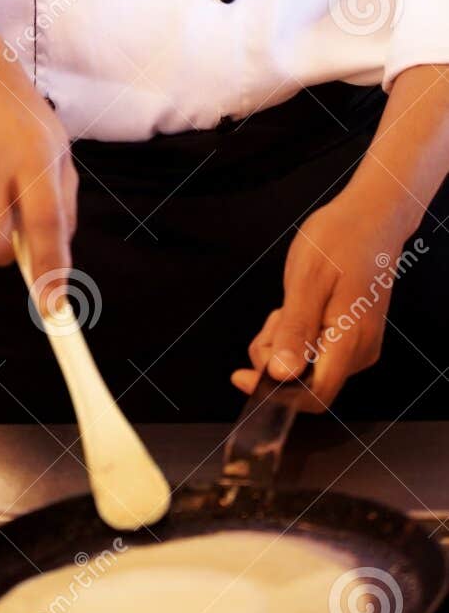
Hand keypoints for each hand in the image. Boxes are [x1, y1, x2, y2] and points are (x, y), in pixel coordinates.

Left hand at [231, 190, 411, 410]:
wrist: (371, 217)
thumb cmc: (340, 239)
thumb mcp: (307, 279)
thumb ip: (295, 329)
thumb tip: (280, 375)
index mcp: (351, 341)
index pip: (314, 395)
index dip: (276, 394)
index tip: (241, 375)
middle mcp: (359, 352)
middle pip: (306, 381)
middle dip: (276, 357)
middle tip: (275, 316)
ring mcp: (358, 345)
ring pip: (307, 366)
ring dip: (285, 342)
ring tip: (290, 303)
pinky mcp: (352, 336)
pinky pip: (315, 350)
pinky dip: (296, 334)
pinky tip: (300, 305)